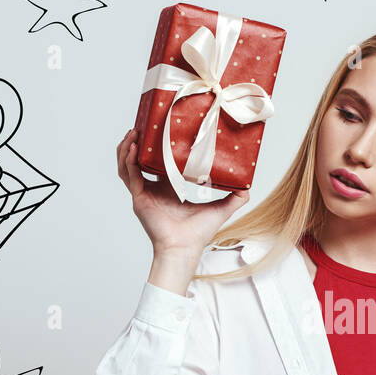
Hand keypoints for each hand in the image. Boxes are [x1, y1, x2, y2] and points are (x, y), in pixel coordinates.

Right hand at [116, 128, 249, 255]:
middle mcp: (153, 190)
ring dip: (127, 148)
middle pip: (138, 161)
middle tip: (142, 126)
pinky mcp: (139, 199)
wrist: (185, 248)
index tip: (161, 130)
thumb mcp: (221, 209)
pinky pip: (129, 176)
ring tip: (133, 132)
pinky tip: (133, 147)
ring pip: (127, 166)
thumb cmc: (198, 234)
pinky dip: (128, 160)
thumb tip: (248, 186)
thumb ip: (234, 197)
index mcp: (167, 189)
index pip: (158, 163)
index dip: (157, 147)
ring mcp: (143, 194)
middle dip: (137, 143)